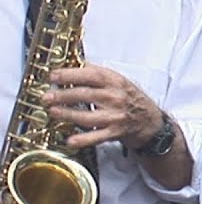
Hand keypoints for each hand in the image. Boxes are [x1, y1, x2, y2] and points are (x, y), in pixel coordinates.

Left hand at [43, 63, 164, 149]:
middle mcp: (116, 98)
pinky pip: (97, 137)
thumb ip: (99, 74)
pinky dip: (84, 140)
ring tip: (53, 112)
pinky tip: (71, 140)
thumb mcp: (120, 81)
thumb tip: (76, 63)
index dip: (71, 74)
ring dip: (68, 114)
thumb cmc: (133, 99)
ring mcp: (116, 116)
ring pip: (88, 116)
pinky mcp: (116, 132)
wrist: (151, 122)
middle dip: (63, 95)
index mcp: (116, 82)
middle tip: (47, 96)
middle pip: (86, 94)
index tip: (54, 76)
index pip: (92, 75)